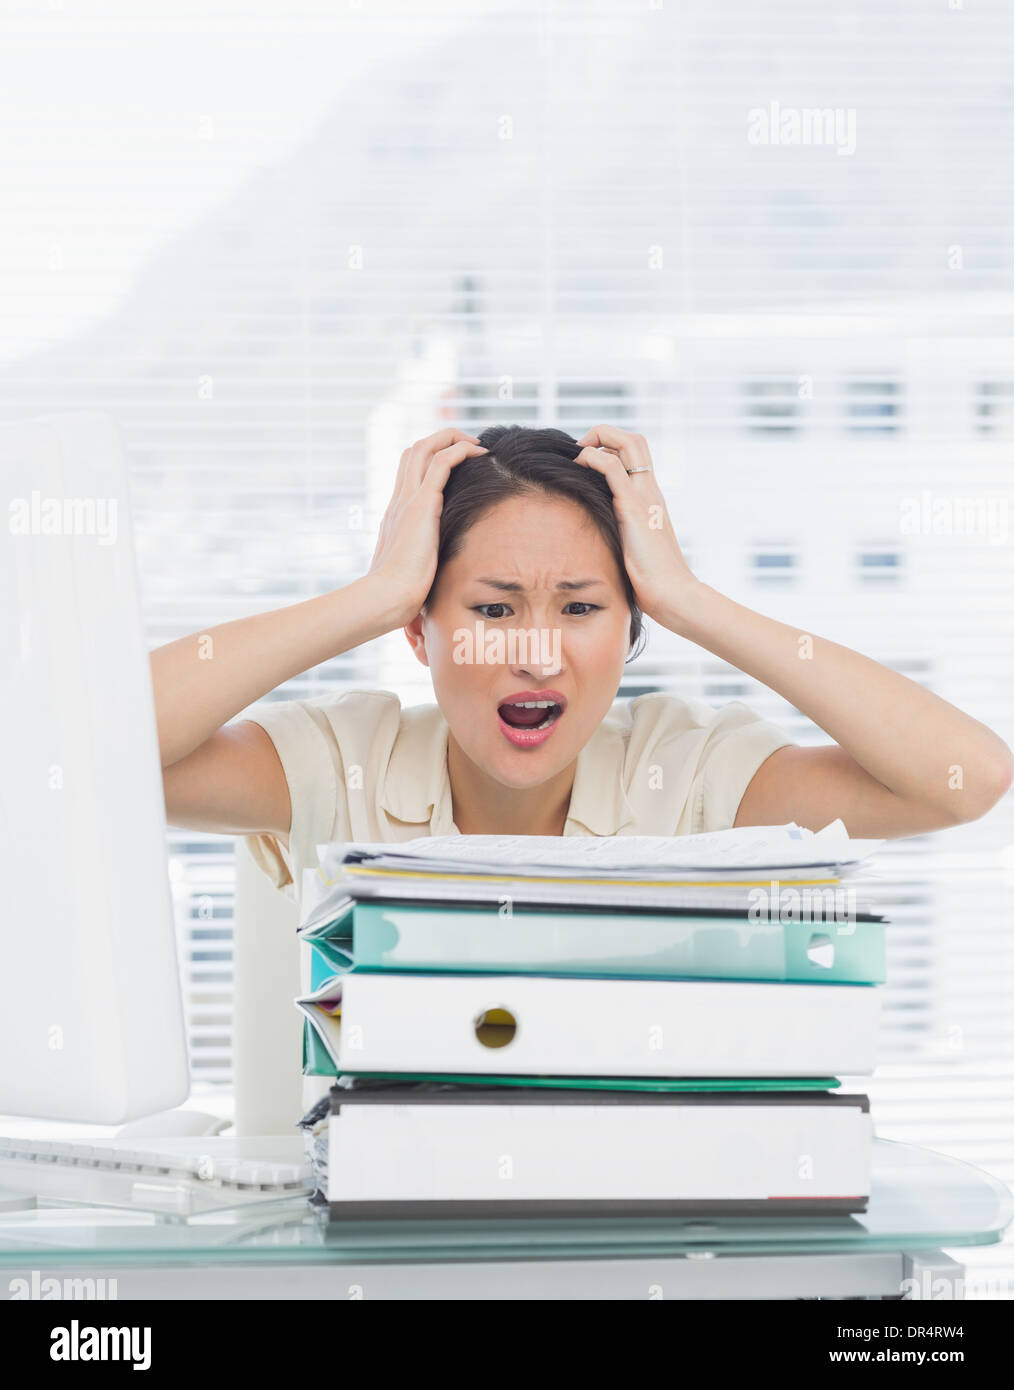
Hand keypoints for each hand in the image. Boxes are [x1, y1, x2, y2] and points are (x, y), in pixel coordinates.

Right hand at [366, 428, 487, 627]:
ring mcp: (408, 500)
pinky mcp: (422, 505)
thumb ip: (418, 565)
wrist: (386, 597)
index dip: (431, 459)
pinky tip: (480, 453)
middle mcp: (399, 500)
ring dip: (453, 438)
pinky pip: (442, 462)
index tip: (457, 465)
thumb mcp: (410, 572)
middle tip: (471, 448)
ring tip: (478, 446)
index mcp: (396, 514)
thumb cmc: (398, 594)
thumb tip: (427, 584)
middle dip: (443, 441)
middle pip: (414, 451)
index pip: (408, 472)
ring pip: (425, 448)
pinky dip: (461, 450)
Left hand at [575, 424, 697, 623]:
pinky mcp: (632, 508)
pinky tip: (577, 468)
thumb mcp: (636, 551)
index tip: (587, 462)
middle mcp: (650, 491)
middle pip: (635, 439)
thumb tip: (603, 545)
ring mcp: (644, 497)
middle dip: (604, 433)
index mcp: (652, 499)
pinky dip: (591, 458)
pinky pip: (611, 468)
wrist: (674, 596)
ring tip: (576, 456)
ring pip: (627, 443)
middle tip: (580, 452)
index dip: (611, 447)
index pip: (637, 455)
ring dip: (597, 439)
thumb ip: (625, 538)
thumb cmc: (655, 583)